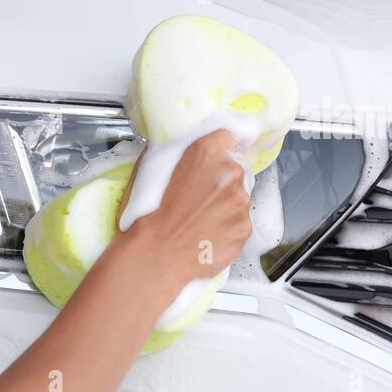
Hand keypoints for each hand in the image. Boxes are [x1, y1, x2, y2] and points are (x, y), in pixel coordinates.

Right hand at [122, 129, 252, 282]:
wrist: (156, 255)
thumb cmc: (147, 216)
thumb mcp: (148, 170)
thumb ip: (172, 154)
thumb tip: (176, 150)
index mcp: (208, 151)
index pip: (228, 136)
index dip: (219, 149)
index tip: (212, 160)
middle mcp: (231, 173)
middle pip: (235, 170)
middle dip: (220, 181)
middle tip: (196, 198)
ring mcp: (241, 202)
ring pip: (238, 199)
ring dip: (223, 207)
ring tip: (197, 221)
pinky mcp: (245, 228)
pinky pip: (238, 225)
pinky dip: (225, 230)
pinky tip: (204, 235)